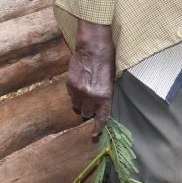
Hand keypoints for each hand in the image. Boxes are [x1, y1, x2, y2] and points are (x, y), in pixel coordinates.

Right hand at [67, 20, 114, 136]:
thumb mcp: (112, 82)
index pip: (101, 118)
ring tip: (85, 95)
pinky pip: (71, 96)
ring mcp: (78, 91)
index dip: (97, 128)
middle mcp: (90, 97)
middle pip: (87, 113)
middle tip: (92, 106)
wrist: (93, 48)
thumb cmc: (107, 63)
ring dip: (81, 104)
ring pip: (77, 106)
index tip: (95, 134)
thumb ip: (105, 96)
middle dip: (90, 111)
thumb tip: (100, 106)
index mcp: (104, 97)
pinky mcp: (69, 84)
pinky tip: (80, 86)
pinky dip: (75, 95)